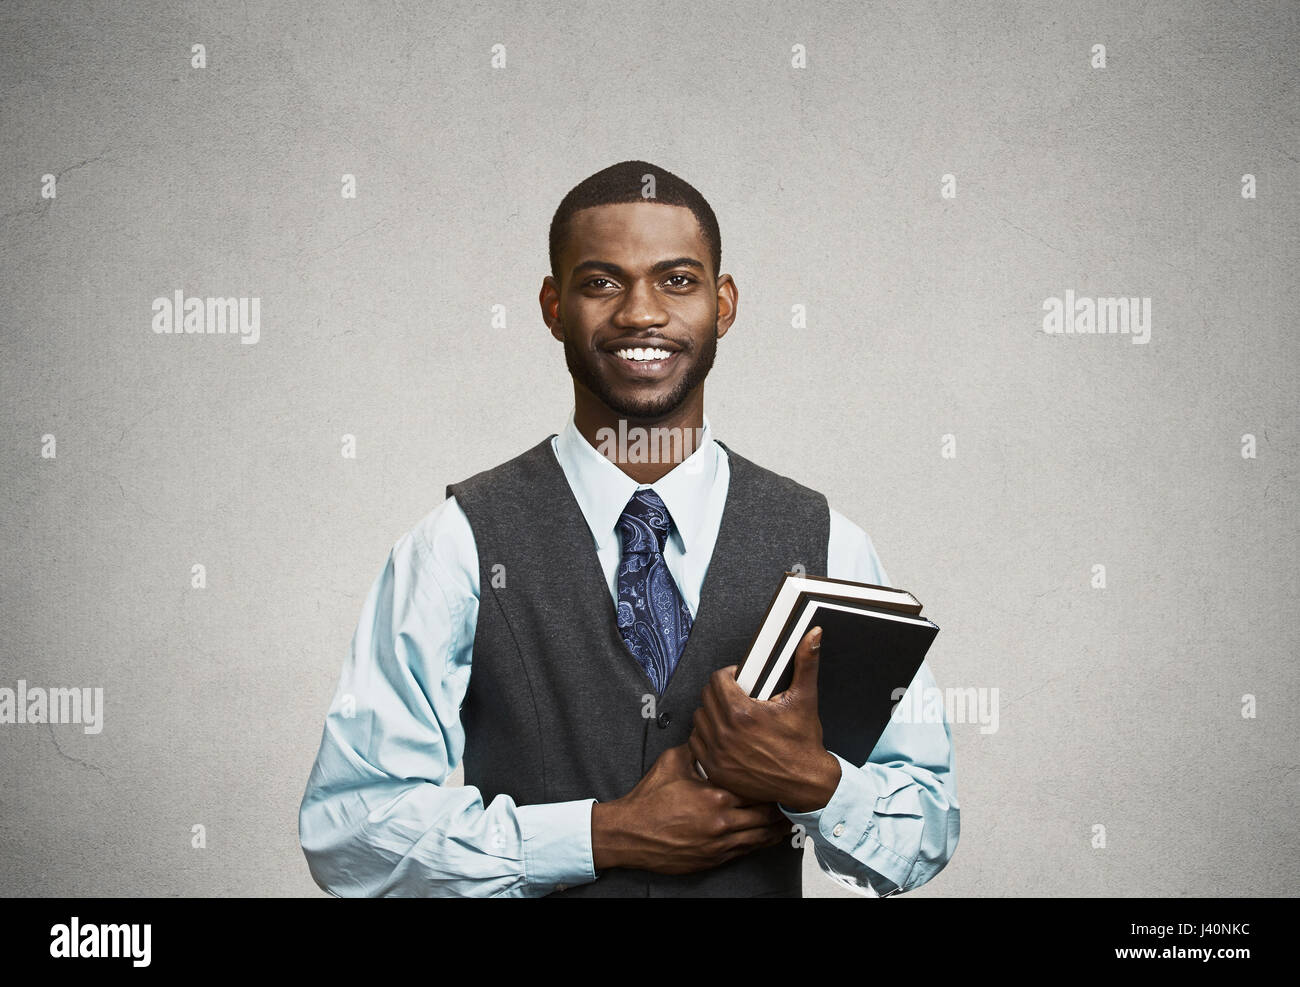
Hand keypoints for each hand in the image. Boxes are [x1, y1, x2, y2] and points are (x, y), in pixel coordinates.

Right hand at [590, 743, 791, 873]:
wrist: (630, 833)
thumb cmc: (649, 799)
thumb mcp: (672, 762)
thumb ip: (697, 748)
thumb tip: (711, 734)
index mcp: (716, 795)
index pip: (756, 789)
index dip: (771, 784)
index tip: (781, 776)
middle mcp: (723, 821)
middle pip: (765, 815)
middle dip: (780, 806)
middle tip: (792, 797)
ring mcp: (720, 844)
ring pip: (761, 837)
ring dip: (777, 828)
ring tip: (789, 819)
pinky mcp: (714, 859)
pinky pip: (746, 851)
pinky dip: (761, 844)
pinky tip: (769, 837)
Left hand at [688, 626, 841, 811]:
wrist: (805, 783)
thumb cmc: (803, 743)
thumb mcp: (805, 698)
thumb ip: (806, 662)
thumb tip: (813, 635)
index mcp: (742, 713)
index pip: (717, 680)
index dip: (728, 675)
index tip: (739, 679)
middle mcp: (725, 733)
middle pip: (706, 698)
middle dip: (719, 692)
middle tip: (735, 695)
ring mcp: (718, 753)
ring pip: (699, 719)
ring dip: (710, 713)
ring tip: (729, 714)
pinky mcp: (715, 770)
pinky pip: (696, 743)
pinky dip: (705, 736)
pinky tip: (722, 734)